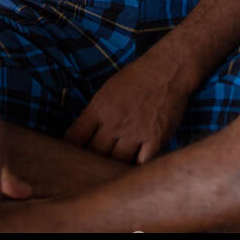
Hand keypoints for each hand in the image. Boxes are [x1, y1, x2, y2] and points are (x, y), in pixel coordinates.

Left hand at [63, 54, 192, 163]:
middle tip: (92, 168)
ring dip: (113, 167)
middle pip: (94, 154)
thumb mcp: (107, 91)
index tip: (73, 157)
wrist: (167, 69)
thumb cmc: (137, 78)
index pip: (75, 137)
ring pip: (116, 162)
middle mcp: (115, 122)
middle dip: (91, 162)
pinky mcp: (156, 139)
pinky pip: (141, 164)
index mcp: (99, 108)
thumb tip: (79, 136)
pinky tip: (134, 167)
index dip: (71, 150)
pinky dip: (136, 167)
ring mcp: (135, 132)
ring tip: (113, 170)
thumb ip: (94, 114)